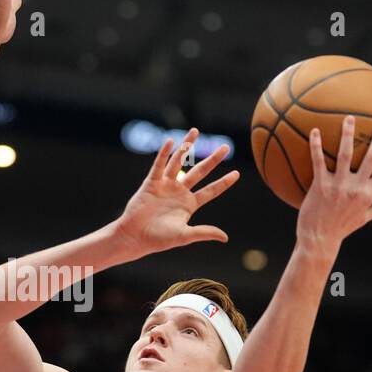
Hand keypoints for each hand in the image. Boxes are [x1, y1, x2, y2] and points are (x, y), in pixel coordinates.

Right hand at [111, 129, 239, 257]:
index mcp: (189, 204)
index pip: (211, 191)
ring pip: (178, 162)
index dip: (224, 183)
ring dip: (187, 146)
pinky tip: (171, 141)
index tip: (236, 174)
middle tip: (225, 148)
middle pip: (200, 172)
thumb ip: (204, 232)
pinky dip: (164, 153)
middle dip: (213, 160)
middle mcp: (179, 192)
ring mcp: (165, 186)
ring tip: (195, 131)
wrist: (134, 237)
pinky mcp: (151, 183)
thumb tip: (225, 238)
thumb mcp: (184, 235)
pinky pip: (159, 165)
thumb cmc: (158, 239)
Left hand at [297, 115, 371, 256]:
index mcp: (369, 194)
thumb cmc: (340, 229)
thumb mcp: (363, 219)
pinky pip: (318, 161)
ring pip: (346, 153)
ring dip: (348, 133)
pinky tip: (314, 130)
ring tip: (349, 117)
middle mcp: (356, 187)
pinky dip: (315, 145)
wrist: (318, 239)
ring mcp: (339, 185)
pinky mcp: (320, 184)